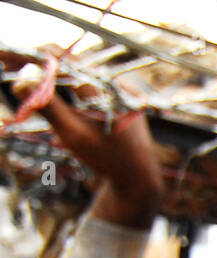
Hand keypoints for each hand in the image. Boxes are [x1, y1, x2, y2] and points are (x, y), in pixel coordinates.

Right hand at [18, 68, 162, 228]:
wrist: (139, 177)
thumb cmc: (107, 159)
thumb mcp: (74, 134)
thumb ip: (48, 107)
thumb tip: (21, 82)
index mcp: (108, 90)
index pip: (64, 60)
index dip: (34, 57)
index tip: (8, 57)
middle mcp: (117, 83)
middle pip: (69, 65)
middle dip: (39, 65)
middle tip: (8, 64)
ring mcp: (121, 90)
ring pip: (77, 75)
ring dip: (51, 76)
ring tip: (25, 82)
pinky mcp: (119, 98)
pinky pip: (87, 86)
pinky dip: (67, 88)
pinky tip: (47, 91)